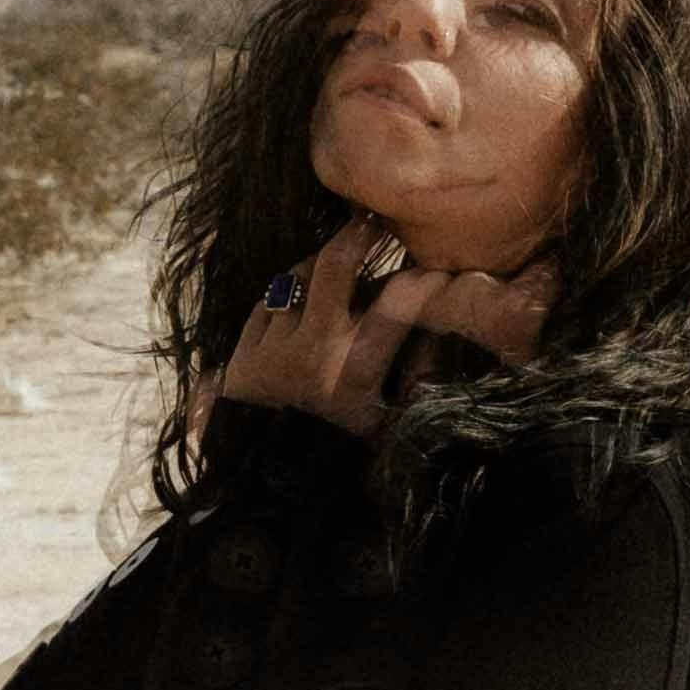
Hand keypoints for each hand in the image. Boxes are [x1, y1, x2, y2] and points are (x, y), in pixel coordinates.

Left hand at [216, 223, 557, 434]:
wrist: (266, 471)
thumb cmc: (339, 446)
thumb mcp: (388, 422)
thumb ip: (417, 378)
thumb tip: (443, 332)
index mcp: (354, 372)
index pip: (392, 311)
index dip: (419, 283)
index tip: (436, 269)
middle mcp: (314, 351)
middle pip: (335, 266)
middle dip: (358, 233)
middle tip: (373, 218)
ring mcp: (275, 345)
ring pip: (299, 274)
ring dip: (321, 261)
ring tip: (340, 257)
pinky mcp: (246, 346)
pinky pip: (270, 298)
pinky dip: (290, 293)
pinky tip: (304, 297)